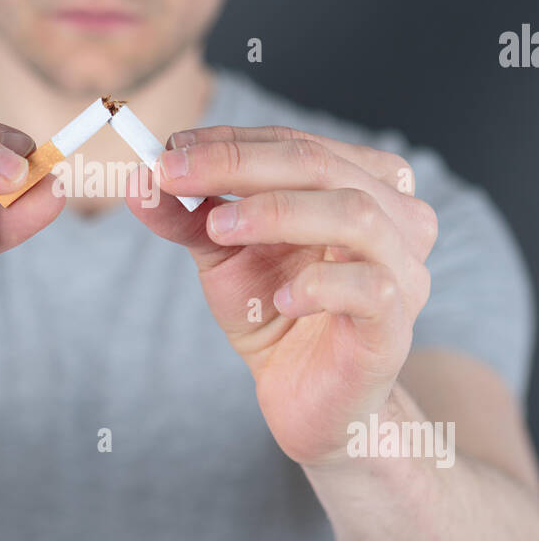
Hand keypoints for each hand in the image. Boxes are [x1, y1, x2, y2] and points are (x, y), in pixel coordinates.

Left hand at [124, 124, 437, 465]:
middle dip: (240, 165)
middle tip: (174, 175)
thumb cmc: (275, 314)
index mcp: (358, 185)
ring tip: (219, 229)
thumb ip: (187, 216)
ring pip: (356, 214)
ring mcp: (402, 271)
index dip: (230, 142)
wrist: (306, 398)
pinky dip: (319, 285)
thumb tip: (137, 181)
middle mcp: (392, 218)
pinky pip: (369, 288)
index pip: (295, 144)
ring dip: (278, 212)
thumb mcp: (222, 256)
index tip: (169, 150)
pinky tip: (282, 299)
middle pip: (322, 166)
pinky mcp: (395, 328)